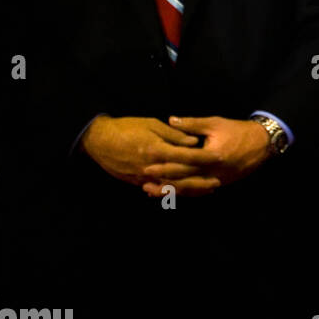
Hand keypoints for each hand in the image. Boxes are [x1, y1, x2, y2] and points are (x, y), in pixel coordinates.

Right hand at [81, 115, 217, 190]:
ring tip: (206, 191)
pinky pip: (158, 189)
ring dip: (189, 190)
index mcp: (156, 149)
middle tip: (217, 182)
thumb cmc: (126, 128)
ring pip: (171, 186)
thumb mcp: (151, 125)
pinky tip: (185, 193)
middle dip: (200, 181)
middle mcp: (151, 166)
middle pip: (180, 177)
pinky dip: (173, 191)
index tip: (220, 158)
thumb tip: (193, 142)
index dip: (204, 157)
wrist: (98, 140)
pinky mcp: (136, 181)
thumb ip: (173, 135)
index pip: (185, 155)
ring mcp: (143, 176)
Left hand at [136, 115, 271, 195]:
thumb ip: (191, 124)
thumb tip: (170, 120)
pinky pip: (199, 191)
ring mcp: (218, 180)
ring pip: (191, 189)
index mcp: (212, 155)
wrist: (263, 144)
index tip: (147, 165)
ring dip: (171, 191)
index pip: (183, 162)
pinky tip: (172, 193)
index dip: (164, 164)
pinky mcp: (221, 183)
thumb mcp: (215, 123)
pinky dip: (185, 192)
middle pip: (184, 180)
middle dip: (163, 182)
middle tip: (143, 182)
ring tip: (152, 192)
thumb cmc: (238, 131)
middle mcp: (214, 171)